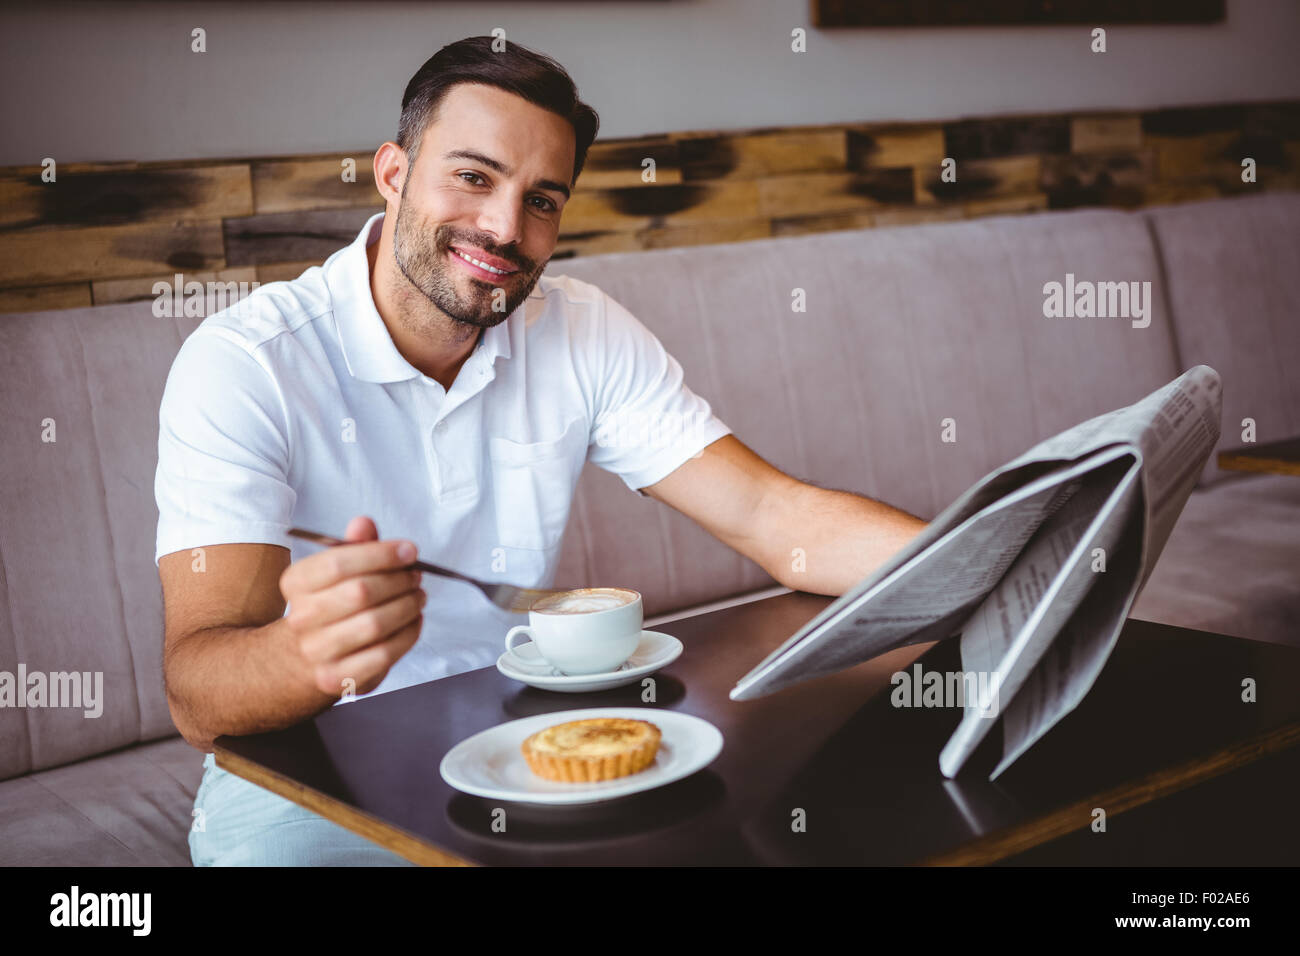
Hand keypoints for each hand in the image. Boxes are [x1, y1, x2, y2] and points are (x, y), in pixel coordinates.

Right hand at [279, 516, 425, 697]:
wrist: (307, 656)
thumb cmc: (331, 604)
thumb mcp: (337, 570)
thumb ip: (353, 546)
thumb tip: (363, 523)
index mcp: (297, 583)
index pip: (338, 562)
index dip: (381, 554)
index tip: (409, 550)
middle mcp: (301, 617)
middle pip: (361, 592)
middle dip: (399, 580)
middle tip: (415, 575)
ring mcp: (317, 651)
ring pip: (375, 624)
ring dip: (407, 606)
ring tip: (418, 596)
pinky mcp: (338, 677)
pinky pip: (384, 653)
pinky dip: (408, 634)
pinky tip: (413, 621)